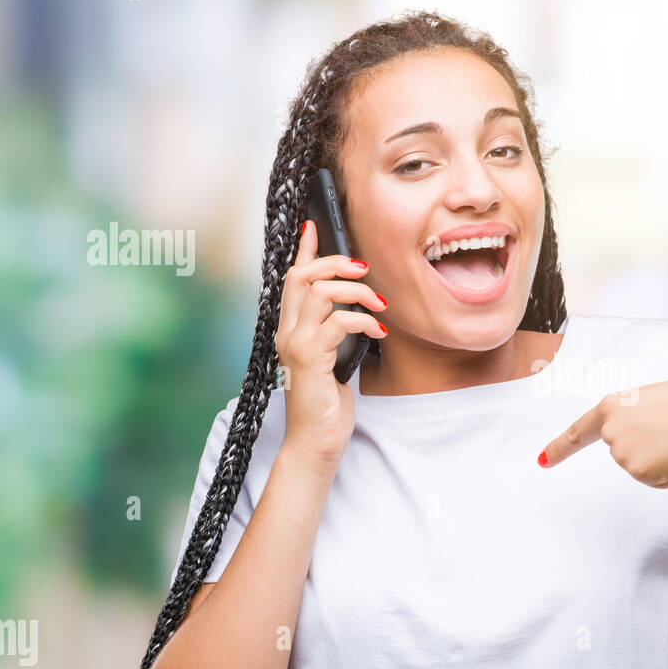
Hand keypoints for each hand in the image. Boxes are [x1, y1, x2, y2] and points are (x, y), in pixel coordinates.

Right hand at [275, 219, 387, 468]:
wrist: (315, 442)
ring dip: (357, 291)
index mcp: (292, 329)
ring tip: (380, 305)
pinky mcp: (309, 359)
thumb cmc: (326, 405)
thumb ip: (336, 334)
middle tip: (365, 268)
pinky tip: (379, 330)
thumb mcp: (334, 360)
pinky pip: (338, 322)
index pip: (293, 279)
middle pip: (303, 276)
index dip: (304, 250)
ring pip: (320, 292)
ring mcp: (295, 344)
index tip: (314, 226)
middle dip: (335, 262)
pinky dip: (363, 320)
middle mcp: (287, 332)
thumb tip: (359, 310)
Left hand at [537, 374, 667, 488]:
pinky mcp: (638, 471)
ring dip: (666, 460)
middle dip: (652, 449)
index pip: (580, 431)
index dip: (560, 447)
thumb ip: (637, 423)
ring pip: (644, 469)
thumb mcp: (655, 404)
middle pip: (626, 454)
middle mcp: (610, 430)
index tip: (542, 460)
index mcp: (612, 406)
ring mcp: (621, 452)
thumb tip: (646, 450)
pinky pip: (659, 481)